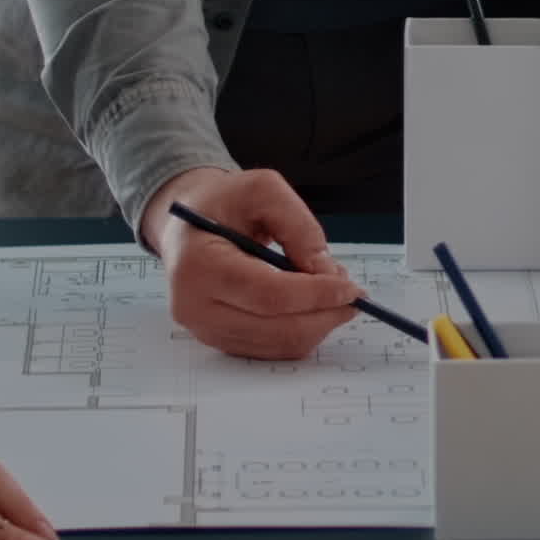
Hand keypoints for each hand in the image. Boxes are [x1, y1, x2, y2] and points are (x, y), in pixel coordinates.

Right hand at [143, 165, 363, 359]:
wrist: (187, 224)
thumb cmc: (223, 203)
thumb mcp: (263, 190)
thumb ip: (299, 226)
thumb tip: (327, 273)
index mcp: (198, 265)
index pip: (267, 294)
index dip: (316, 295)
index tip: (350, 288)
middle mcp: (193, 306)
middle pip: (274, 328)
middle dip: (324, 315)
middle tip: (352, 296)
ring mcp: (202, 330)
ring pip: (276, 345)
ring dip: (315, 325)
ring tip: (331, 295)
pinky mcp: (217, 340)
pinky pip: (268, 349)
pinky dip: (298, 332)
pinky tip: (310, 307)